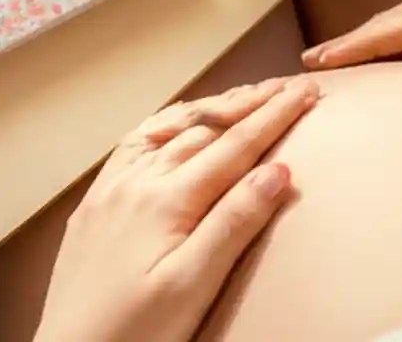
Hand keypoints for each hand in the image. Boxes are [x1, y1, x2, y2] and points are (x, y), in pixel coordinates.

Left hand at [34, 77, 318, 341]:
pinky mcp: (95, 204)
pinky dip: (165, 124)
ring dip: (211, 108)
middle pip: (206, 129)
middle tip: (287, 85)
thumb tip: (279, 170)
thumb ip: (235, 222)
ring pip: (170, 130)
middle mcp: (138, 182)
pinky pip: (133, 144)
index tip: (305, 92)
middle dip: (250, 104)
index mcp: (168, 200)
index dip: (274, 117)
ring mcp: (112, 189)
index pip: (236, 146)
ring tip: (244, 94)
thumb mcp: (194, 285)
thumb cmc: (136, 332)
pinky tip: (176, 121)